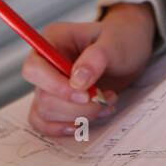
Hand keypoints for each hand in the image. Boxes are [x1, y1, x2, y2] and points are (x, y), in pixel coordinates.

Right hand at [22, 2, 155, 137]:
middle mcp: (46, 62)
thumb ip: (96, 58)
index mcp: (53, 40)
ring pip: (46, 114)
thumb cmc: (121, 39)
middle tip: (104, 99)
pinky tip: (89, 119)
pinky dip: (68, 126)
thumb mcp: (114, 43)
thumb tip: (77, 81)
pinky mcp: (56, 101)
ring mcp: (49, 83)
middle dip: (76, 107)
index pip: (34, 69)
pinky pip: (45, 123)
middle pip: (43, 97)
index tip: (84, 95)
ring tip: (105, 105)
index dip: (55, 86)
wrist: (130, 50)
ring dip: (78, 117)